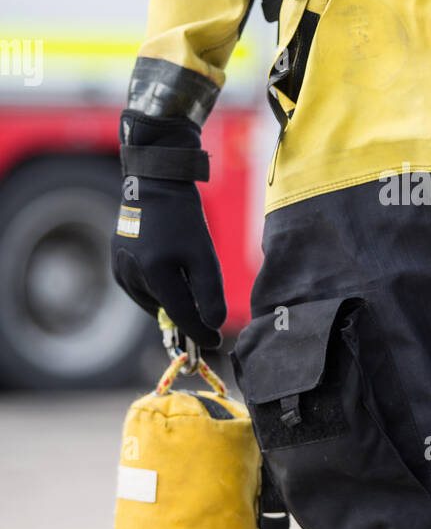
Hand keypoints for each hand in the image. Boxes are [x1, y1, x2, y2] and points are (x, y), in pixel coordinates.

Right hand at [110, 112, 226, 348]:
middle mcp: (133, 278)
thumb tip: (213, 324)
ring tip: (184, 270)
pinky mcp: (116, 265)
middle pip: (167, 308)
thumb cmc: (184, 219)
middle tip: (206, 301)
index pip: (182, 317)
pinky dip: (158, 287)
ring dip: (172, 297)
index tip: (215, 343)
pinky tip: (168, 268)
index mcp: (156, 275)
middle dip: (188, 310)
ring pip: (154, 300)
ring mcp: (121, 272)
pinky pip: (142, 289)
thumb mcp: (205, 254)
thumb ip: (210, 292)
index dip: (201, 332)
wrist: (154, 185)